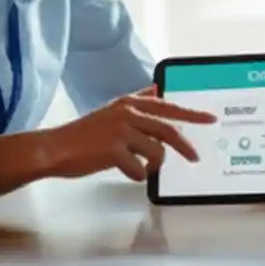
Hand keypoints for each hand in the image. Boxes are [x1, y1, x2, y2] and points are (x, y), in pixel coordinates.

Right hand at [47, 93, 216, 181]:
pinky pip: (139, 170)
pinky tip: (124, 171)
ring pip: (156, 153)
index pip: (168, 106)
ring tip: (137, 165)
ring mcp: (120, 131)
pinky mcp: (113, 150)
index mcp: (129, 104)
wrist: (55, 148)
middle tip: (196, 158)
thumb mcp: (111, 111)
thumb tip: (156, 90)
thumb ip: (135, 101)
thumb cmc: (83, 134)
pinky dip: (135, 175)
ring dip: (151, 165)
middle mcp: (127, 113)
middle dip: (185, 146)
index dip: (191, 113)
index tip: (209, 118)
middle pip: (168, 130)